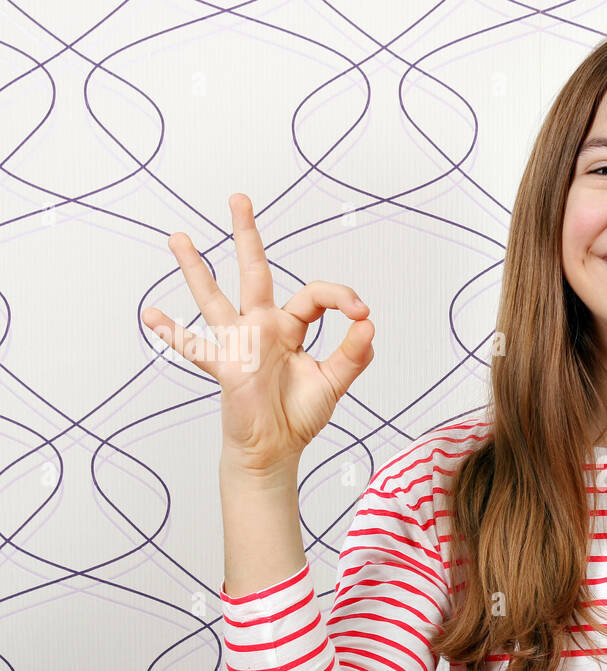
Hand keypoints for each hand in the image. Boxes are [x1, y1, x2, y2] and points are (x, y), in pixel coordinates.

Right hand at [142, 193, 375, 474]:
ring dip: (195, 269)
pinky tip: (151, 315)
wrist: (275, 449)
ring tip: (178, 237)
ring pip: (214, 298)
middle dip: (247, 236)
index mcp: (290, 327)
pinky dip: (173, 333)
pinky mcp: (225, 367)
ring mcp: (238, 344)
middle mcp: (261, 327)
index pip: (313, 297)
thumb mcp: (335, 382)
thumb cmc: (299, 414)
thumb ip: (354, 354)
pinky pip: (195, 347)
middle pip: (254, 272)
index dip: (340, 297)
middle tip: (239, 198)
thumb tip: (369, 324)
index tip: (361, 312)